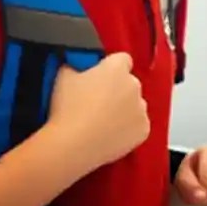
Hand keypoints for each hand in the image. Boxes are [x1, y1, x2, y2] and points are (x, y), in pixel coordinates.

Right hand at [47, 52, 149, 172]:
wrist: (73, 146)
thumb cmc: (67, 108)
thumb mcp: (62, 77)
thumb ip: (74, 66)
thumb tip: (76, 66)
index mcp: (117, 68)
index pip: (122, 59)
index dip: (110, 67)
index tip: (99, 77)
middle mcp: (134, 85)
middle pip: (129, 83)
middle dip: (117, 89)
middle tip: (97, 102)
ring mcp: (141, 109)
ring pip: (135, 105)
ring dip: (124, 109)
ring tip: (102, 122)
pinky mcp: (143, 130)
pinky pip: (137, 125)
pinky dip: (128, 129)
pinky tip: (110, 134)